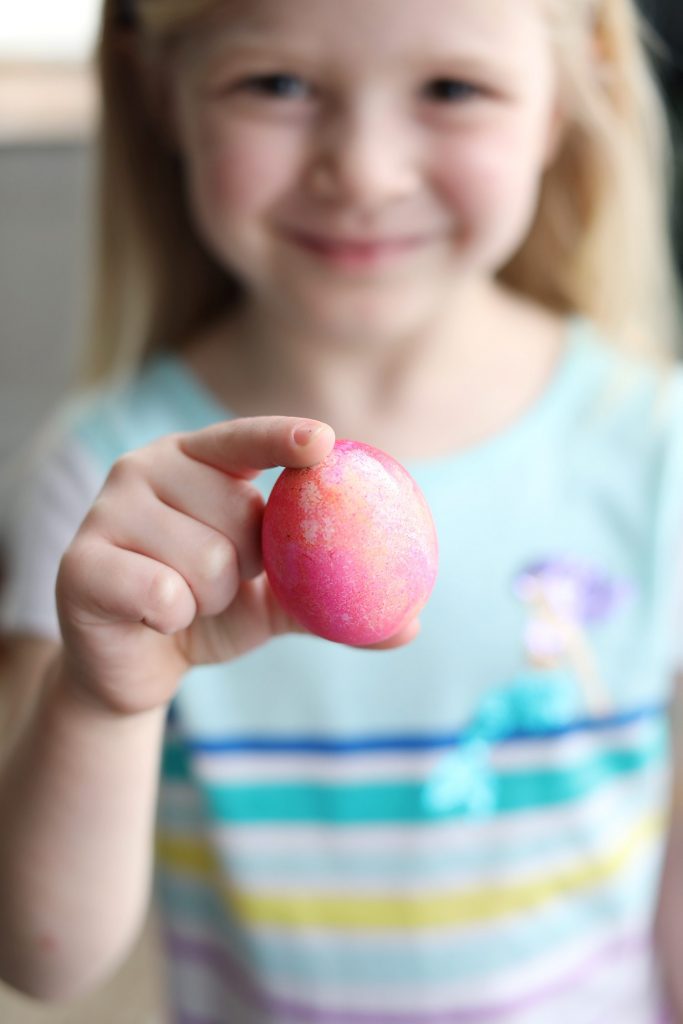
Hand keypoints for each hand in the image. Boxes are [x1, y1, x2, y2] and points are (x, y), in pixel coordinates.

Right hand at [55, 417, 417, 716]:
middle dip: (246, 566)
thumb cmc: (208, 612)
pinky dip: (173, 618)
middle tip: (220, 577)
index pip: (243, 437)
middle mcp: (145, 467)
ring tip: (184, 599)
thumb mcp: (275, 601)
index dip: (282, 437)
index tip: (324, 443)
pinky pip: (161, 592)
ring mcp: (107, 509)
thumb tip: (412, 624)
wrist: (137, 665)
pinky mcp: (79, 561)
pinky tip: (153, 616)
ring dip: (209, 600)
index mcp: (197, 458)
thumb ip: (332, 600)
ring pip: (204, 559)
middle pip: (238, 514)